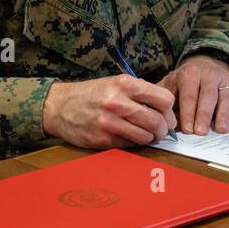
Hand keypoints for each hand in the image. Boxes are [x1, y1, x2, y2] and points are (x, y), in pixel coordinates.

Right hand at [43, 74, 176, 148]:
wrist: (58, 106)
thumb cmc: (93, 94)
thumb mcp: (116, 83)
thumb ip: (141, 93)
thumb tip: (167, 111)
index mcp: (125, 84)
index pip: (164, 99)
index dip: (169, 110)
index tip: (167, 115)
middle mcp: (118, 102)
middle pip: (157, 121)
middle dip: (163, 129)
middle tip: (161, 130)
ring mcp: (109, 122)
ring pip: (145, 136)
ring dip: (150, 138)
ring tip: (146, 134)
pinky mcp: (102, 139)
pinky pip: (129, 144)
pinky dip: (134, 143)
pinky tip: (128, 136)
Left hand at [158, 54, 228, 134]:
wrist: (205, 66)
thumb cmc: (185, 83)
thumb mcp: (170, 84)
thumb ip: (161, 98)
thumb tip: (150, 113)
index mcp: (190, 73)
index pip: (189, 95)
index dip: (188, 113)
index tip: (187, 130)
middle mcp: (209, 73)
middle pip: (208, 96)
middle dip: (204, 115)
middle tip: (201, 132)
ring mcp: (225, 78)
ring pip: (226, 96)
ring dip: (224, 114)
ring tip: (221, 130)